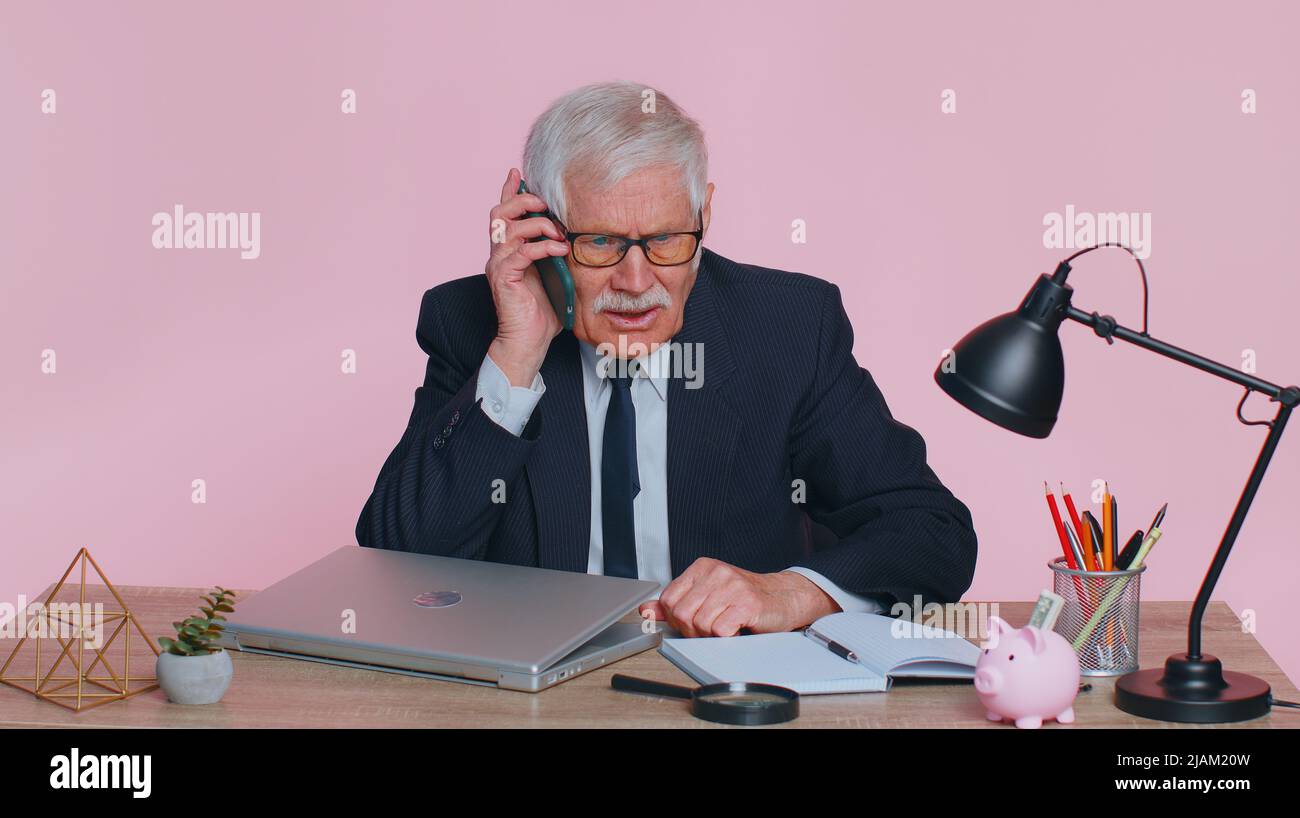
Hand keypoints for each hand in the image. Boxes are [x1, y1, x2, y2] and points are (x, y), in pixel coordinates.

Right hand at [485, 167, 569, 386]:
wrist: (528, 342)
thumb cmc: (542, 314)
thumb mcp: (553, 274)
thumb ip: (553, 253)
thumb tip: (570, 235)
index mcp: (507, 251)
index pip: (503, 214)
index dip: (508, 190)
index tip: (516, 172)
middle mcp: (498, 255)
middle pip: (499, 213)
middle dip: (523, 201)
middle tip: (546, 204)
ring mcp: (498, 266)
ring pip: (508, 228)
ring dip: (537, 224)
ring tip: (559, 232)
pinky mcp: (503, 278)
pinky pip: (521, 252)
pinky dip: (543, 246)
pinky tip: (560, 250)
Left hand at [639, 558, 840, 636]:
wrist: (782, 598)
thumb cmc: (744, 599)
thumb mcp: (706, 595)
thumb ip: (676, 602)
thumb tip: (646, 610)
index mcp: (702, 567)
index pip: (669, 599)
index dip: (677, 618)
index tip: (693, 620)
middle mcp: (716, 572)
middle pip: (682, 614)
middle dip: (693, 630)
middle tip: (711, 627)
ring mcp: (732, 586)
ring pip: (700, 624)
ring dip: (712, 634)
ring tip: (726, 626)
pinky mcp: (747, 604)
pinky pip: (721, 631)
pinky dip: (727, 637)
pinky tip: (737, 628)